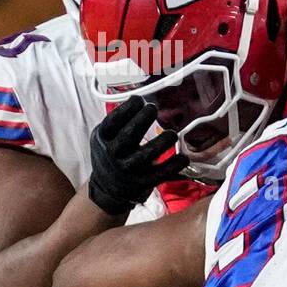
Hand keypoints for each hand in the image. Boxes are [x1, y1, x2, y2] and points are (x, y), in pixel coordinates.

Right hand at [88, 97, 188, 215]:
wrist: (106, 188)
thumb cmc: (111, 154)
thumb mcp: (105, 136)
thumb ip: (118, 122)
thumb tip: (138, 99)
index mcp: (102, 139)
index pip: (112, 123)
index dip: (126, 110)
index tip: (139, 100)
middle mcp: (112, 155)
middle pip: (128, 136)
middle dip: (141, 120)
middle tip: (153, 109)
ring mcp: (126, 170)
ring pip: (145, 156)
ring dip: (161, 143)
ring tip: (172, 134)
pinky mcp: (141, 183)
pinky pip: (159, 174)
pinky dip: (173, 165)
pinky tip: (183, 157)